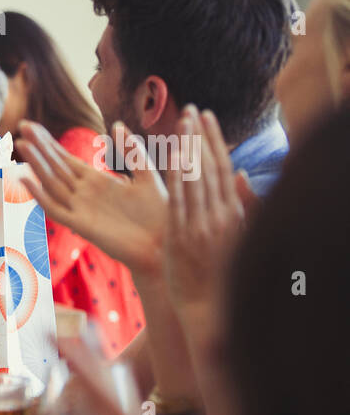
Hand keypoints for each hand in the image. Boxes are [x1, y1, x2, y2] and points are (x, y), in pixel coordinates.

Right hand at [17, 120, 167, 277]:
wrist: (165, 245)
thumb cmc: (159, 214)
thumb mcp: (147, 175)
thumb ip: (131, 151)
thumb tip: (117, 125)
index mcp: (96, 181)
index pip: (64, 158)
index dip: (48, 142)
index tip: (32, 126)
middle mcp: (83, 194)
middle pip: (53, 167)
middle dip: (38, 147)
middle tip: (22, 126)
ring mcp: (80, 209)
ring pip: (51, 183)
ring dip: (36, 165)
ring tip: (22, 145)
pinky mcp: (81, 226)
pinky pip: (55, 209)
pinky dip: (40, 195)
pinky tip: (28, 180)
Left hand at [161, 105, 249, 315]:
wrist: (207, 306)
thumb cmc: (221, 273)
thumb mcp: (237, 237)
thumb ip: (241, 204)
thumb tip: (239, 173)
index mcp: (232, 213)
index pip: (223, 168)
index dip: (214, 140)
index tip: (207, 117)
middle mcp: (219, 215)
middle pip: (210, 167)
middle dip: (201, 136)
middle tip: (192, 108)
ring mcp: (201, 225)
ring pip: (196, 178)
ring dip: (189, 147)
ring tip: (182, 121)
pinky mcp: (183, 236)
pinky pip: (180, 200)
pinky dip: (178, 176)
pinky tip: (173, 155)